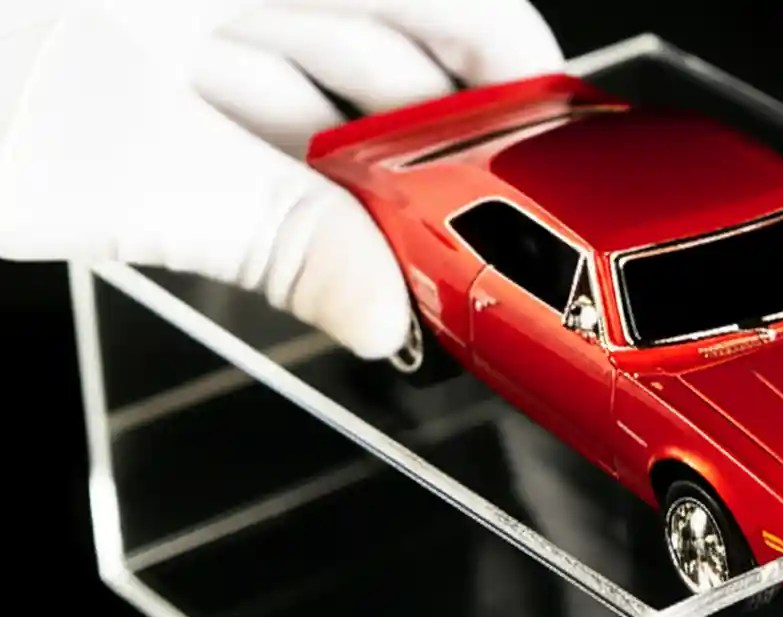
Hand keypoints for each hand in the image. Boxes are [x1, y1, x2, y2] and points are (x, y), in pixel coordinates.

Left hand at [0, 0, 563, 358]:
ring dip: (358, 197)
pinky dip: (281, 204)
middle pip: (384, 59)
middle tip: (484, 248)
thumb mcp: (112, 156)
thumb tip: (381, 306)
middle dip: (440, 160)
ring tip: (409, 271)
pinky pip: (239, 143)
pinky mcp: (126, 86)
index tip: (556, 160)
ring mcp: (171, 30)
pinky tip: (316, 255)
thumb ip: (271, 234)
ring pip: (308, 108)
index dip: (516, 73)